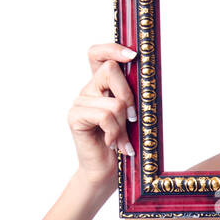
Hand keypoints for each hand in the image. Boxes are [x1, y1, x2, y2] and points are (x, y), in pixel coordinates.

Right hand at [67, 42, 137, 182]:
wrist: (107, 171)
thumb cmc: (123, 143)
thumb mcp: (132, 116)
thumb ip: (132, 95)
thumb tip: (144, 77)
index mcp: (101, 85)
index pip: (98, 54)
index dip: (113, 48)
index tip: (133, 55)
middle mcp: (89, 89)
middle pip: (110, 70)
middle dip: (128, 95)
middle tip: (133, 118)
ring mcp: (80, 102)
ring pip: (113, 101)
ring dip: (123, 125)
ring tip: (121, 140)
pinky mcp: (75, 117)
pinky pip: (104, 116)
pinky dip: (114, 132)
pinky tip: (112, 143)